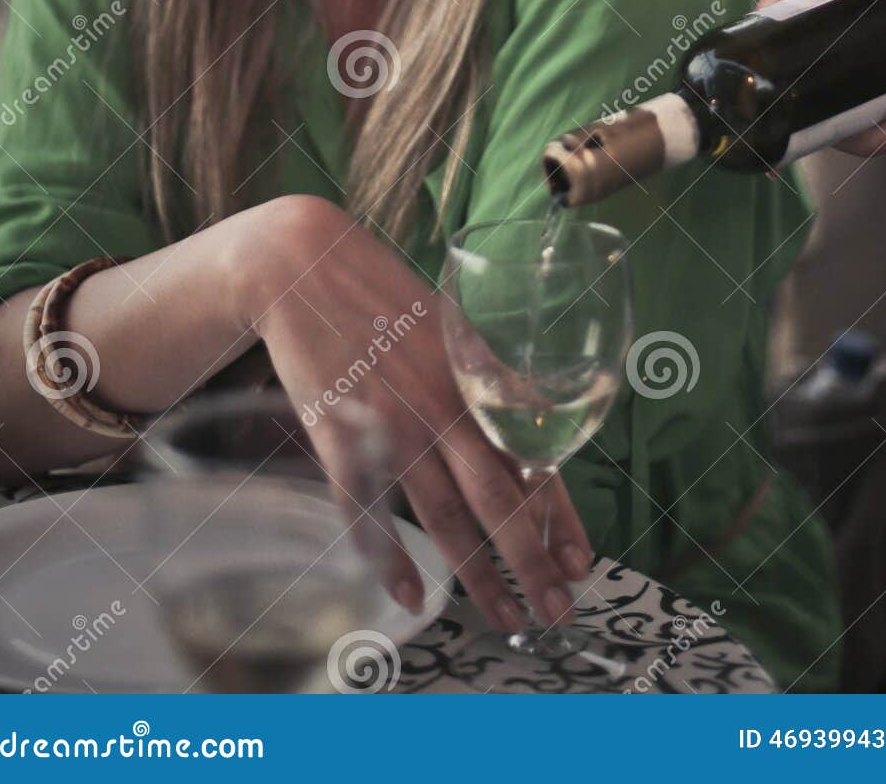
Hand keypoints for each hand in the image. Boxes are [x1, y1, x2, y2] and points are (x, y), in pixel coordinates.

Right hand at [231, 197, 593, 633]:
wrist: (304, 267)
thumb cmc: (383, 295)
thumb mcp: (450, 325)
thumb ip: (486, 375)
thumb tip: (531, 418)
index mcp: (475, 378)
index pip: (530, 457)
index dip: (560, 515)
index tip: (581, 562)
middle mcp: (441, 407)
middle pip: (497, 499)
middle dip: (531, 562)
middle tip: (557, 612)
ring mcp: (390, 426)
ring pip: (443, 515)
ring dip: (476, 574)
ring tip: (504, 618)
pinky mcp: (339, 436)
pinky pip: (368, 510)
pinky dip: (389, 557)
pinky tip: (412, 594)